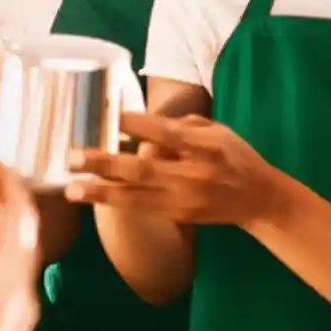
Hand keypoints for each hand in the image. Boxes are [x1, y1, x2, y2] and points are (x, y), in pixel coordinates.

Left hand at [66, 112, 287, 226]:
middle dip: (105, 163)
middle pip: (143, 169)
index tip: (111, 115)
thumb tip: (141, 127)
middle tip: (73, 156)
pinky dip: (115, 202)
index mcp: (205, 147)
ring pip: (135, 196)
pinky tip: (92, 196)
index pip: (167, 134)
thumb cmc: (233, 155)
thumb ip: (180, 127)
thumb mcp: (215, 131)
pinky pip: (141, 208)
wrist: (259, 198)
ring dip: (101, 192)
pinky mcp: (177, 215)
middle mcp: (192, 175)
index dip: (138, 125)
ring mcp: (183, 199)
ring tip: (72, 189)